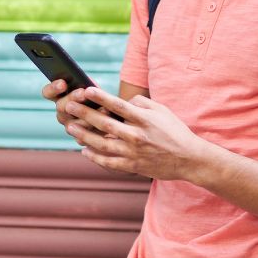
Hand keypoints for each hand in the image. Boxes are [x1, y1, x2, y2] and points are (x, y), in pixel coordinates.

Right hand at [41, 79, 101, 137]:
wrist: (111, 116)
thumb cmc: (99, 97)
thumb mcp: (92, 87)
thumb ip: (86, 84)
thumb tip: (86, 82)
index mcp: (60, 97)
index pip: (48, 93)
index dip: (53, 88)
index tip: (63, 83)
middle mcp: (62, 112)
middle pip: (60, 107)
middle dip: (72, 98)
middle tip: (82, 93)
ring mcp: (70, 126)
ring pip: (72, 123)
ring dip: (87, 115)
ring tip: (102, 107)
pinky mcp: (80, 139)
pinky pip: (84, 136)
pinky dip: (96, 128)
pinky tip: (106, 121)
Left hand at [64, 87, 208, 180]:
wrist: (188, 159)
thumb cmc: (174, 131)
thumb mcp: (162, 110)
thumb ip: (141, 103)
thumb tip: (123, 101)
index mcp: (144, 119)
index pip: (118, 105)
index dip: (101, 98)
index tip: (86, 90)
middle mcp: (137, 136)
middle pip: (105, 123)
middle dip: (84, 114)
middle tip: (68, 107)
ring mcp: (133, 153)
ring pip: (102, 144)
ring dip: (84, 135)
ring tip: (71, 127)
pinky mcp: (132, 166)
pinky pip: (108, 162)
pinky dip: (94, 157)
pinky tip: (84, 150)